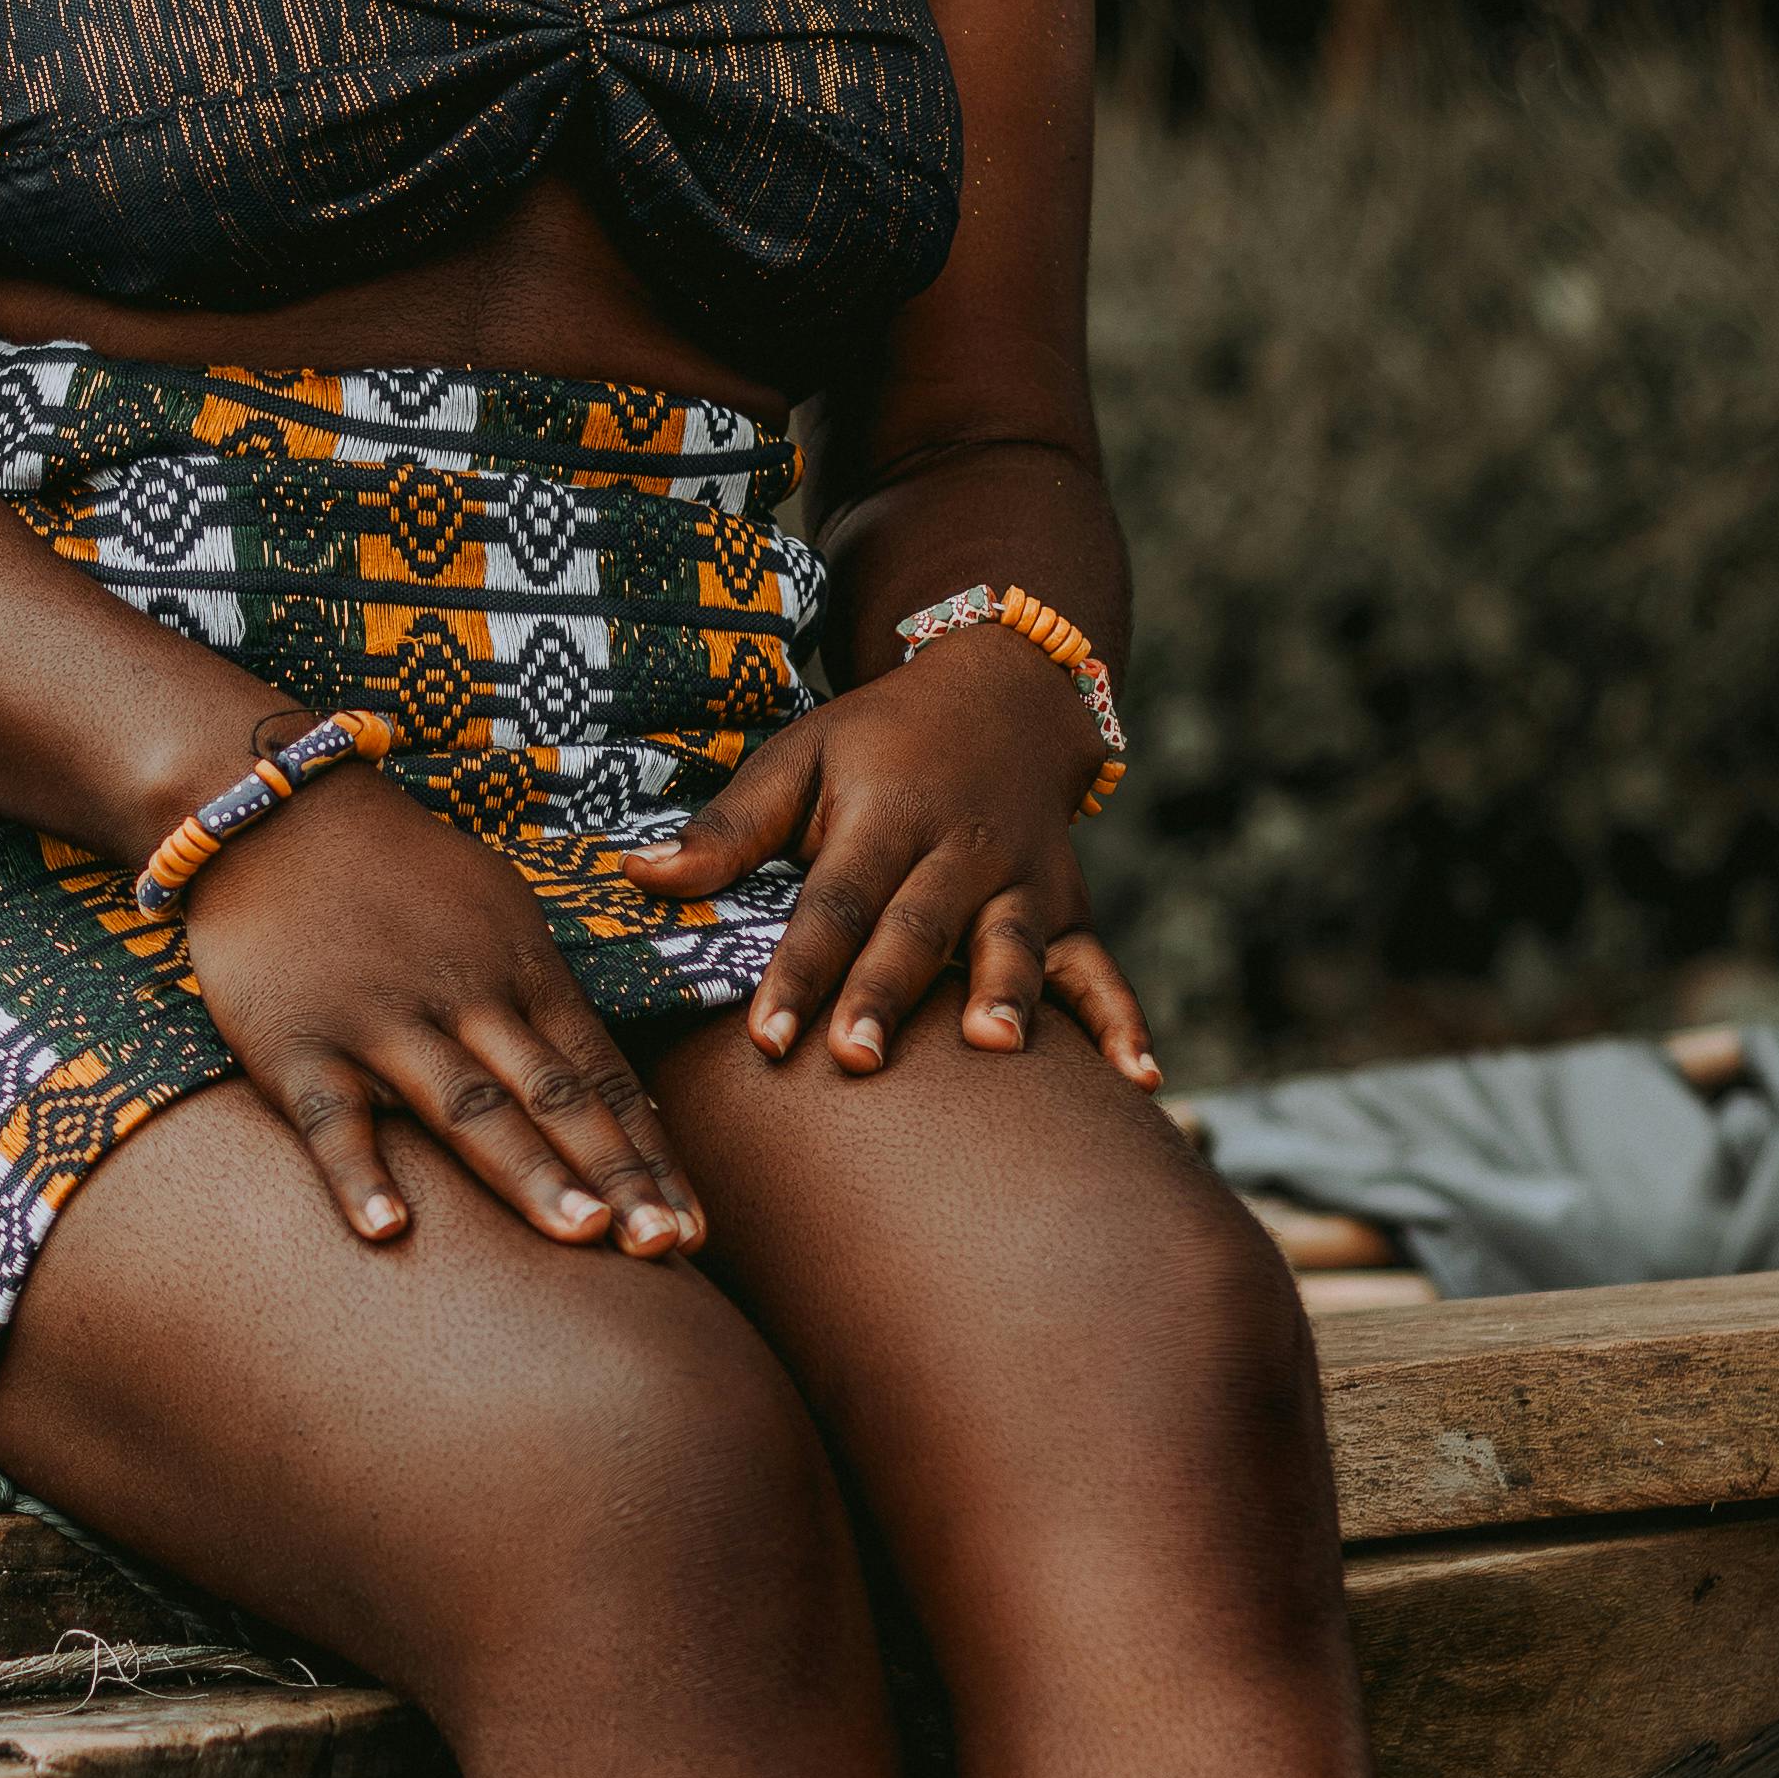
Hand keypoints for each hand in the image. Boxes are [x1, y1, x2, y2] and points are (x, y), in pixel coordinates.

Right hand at [173, 767, 711, 1257]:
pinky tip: (387, 1231)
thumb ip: (555, 1005)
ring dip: (528, 1173)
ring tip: (581, 1238)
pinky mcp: (299, 1043)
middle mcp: (466, 999)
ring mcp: (382, 1022)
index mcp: (522, 971)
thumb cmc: (400, 871)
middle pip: (554, 1097)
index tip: (695, 1230)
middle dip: (616, 1174)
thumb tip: (629, 1098)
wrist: (277, 808)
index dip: (649, 1156)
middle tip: (663, 1248)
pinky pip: (332, 1117)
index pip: (603, 1077)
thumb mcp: (502, 912)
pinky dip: (358, 1173)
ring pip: (467, 1106)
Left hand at [610, 645, 1161, 1087]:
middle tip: (858, 1060)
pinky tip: (1140, 1083)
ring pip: (1012, 945)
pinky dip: (1122, 1022)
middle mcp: (958, 851)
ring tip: (995, 1049)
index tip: (766, 1036)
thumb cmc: (878, 744)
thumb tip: (639, 877)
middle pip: (917, 930)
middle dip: (887, 994)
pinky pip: (1100, 969)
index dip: (800, 969)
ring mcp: (1022, 882)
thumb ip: (729, 827)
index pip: (835, 901)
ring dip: (1006, 996)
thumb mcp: (800, 756)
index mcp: (883, 815)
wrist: (1005, 694)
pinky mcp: (1069, 910)